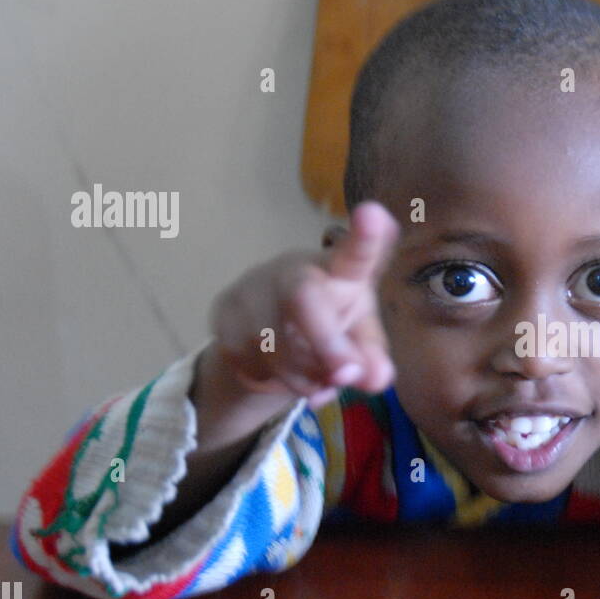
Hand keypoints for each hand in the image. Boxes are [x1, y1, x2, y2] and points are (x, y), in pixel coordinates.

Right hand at [208, 200, 398, 406]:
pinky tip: (286, 375)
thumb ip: (372, 357)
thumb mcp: (358, 339)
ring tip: (321, 383)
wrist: (269, 329)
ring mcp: (253, 289)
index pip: (354, 252)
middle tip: (346, 375)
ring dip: (303, 377)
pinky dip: (275, 383)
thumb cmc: (329, 322)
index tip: (373, 214)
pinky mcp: (223, 316)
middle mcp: (294, 270)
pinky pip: (250, 362)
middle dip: (325, 342)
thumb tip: (376, 377)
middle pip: (302, 297)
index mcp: (339, 269)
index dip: (366, 237)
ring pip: (274, 346)